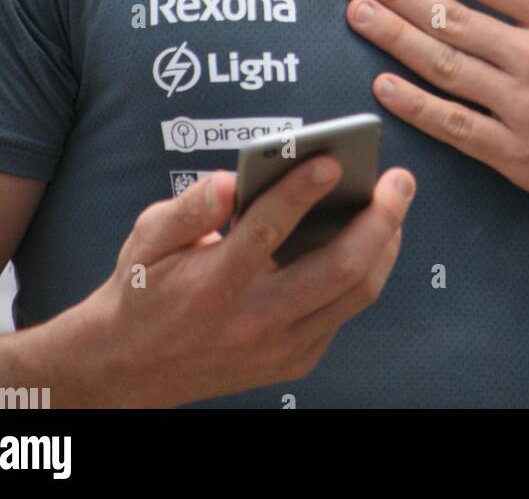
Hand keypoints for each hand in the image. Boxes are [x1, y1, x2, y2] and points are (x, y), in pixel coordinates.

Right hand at [82, 159, 414, 406]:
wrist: (130, 370)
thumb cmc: (141, 290)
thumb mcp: (146, 239)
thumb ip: (189, 207)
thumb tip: (229, 180)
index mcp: (212, 286)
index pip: (267, 232)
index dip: (301, 191)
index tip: (331, 159)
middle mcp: (253, 322)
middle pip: (338, 270)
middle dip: (378, 218)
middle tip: (398, 179)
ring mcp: (279, 348)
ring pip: (355, 294)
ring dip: (385, 244)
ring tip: (395, 203)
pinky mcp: (295, 360)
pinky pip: (345, 312)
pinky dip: (367, 272)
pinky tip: (372, 237)